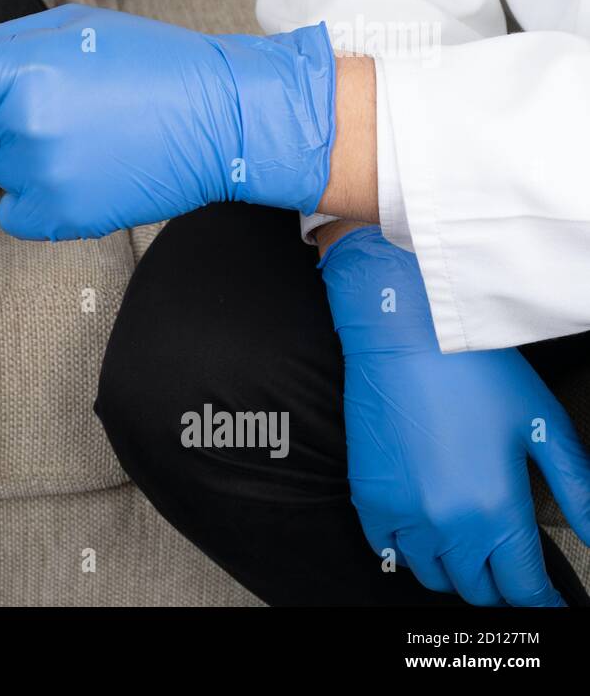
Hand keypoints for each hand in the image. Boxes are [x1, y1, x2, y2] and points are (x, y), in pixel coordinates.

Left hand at [0, 4, 335, 239]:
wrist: (220, 118)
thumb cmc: (149, 63)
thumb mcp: (71, 29)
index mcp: (23, 68)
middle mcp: (25, 124)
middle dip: (8, 112)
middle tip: (73, 102)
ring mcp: (43, 175)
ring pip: (2, 167)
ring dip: (31, 155)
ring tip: (93, 137)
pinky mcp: (61, 216)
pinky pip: (15, 213)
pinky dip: (39, 200)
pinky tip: (85, 174)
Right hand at [321, 227, 589, 605]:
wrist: (403, 337)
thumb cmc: (474, 371)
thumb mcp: (542, 426)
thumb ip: (578, 490)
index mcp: (495, 510)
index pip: (524, 589)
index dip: (544, 600)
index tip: (551, 598)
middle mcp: (446, 525)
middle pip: (479, 590)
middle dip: (503, 587)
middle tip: (514, 569)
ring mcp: (401, 515)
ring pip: (433, 577)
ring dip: (458, 572)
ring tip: (473, 552)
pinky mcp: (369, 499)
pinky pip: (389, 552)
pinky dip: (412, 552)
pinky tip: (429, 532)